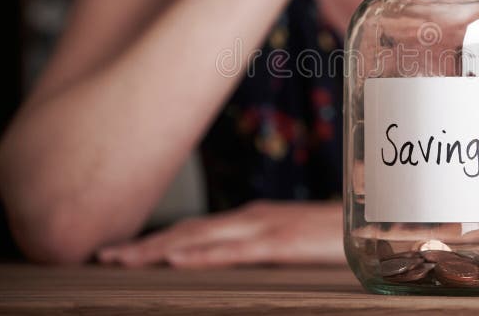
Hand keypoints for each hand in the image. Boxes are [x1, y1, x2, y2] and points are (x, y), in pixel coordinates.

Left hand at [97, 200, 344, 267]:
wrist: (377, 220)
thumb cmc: (337, 234)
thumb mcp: (293, 241)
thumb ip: (264, 247)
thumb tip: (235, 260)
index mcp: (251, 218)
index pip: (194, 229)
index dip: (156, 239)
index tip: (122, 250)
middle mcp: (251, 218)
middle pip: (187, 231)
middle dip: (143, 243)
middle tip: (102, 254)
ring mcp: (264, 227)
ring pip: (200, 238)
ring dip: (157, 248)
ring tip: (121, 258)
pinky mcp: (281, 242)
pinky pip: (234, 250)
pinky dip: (201, 253)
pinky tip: (175, 259)